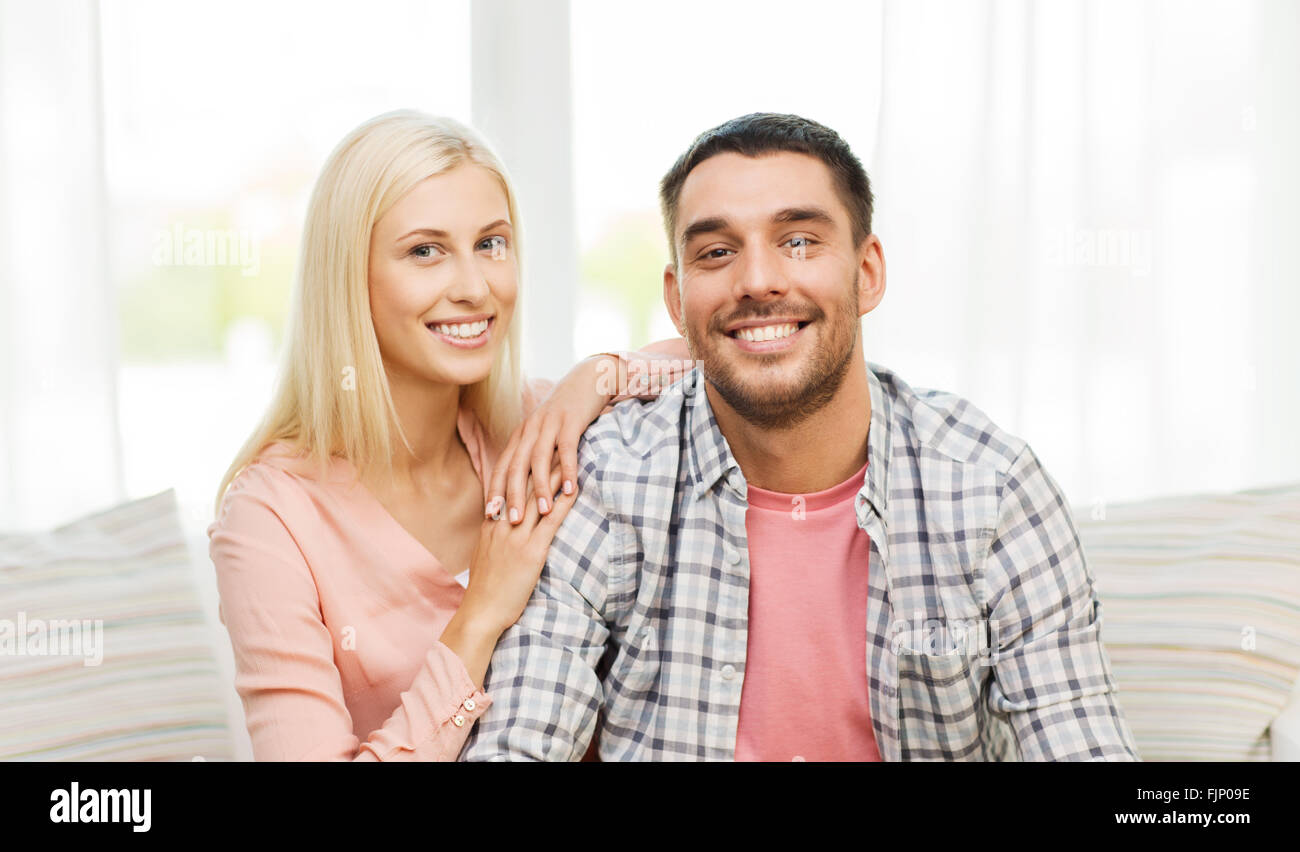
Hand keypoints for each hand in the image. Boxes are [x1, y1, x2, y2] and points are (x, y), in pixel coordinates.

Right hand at [440, 463, 576, 688]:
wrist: (480, 612)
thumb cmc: (486, 590)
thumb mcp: (486, 555)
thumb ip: (496, 536)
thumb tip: (505, 524)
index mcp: (493, 522)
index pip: (511, 484)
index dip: (525, 463)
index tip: (538, 443)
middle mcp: (503, 523)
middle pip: (525, 483)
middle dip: (542, 459)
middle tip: (557, 435)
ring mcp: (516, 536)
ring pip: (538, 497)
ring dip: (555, 473)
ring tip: (571, 451)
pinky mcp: (531, 552)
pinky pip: (550, 522)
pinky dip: (563, 503)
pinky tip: (576, 489)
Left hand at [486, 355, 616, 525]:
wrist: (586, 381)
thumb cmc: (566, 414)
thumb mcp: (545, 433)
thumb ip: (534, 455)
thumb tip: (525, 487)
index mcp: (521, 435)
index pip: (503, 467)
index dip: (495, 491)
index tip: (490, 516)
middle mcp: (530, 429)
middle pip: (516, 466)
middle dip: (513, 495)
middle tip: (512, 521)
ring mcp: (550, 424)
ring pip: (539, 459)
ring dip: (541, 487)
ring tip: (543, 511)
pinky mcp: (571, 421)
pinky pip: (567, 449)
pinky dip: (567, 470)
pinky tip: (570, 490)